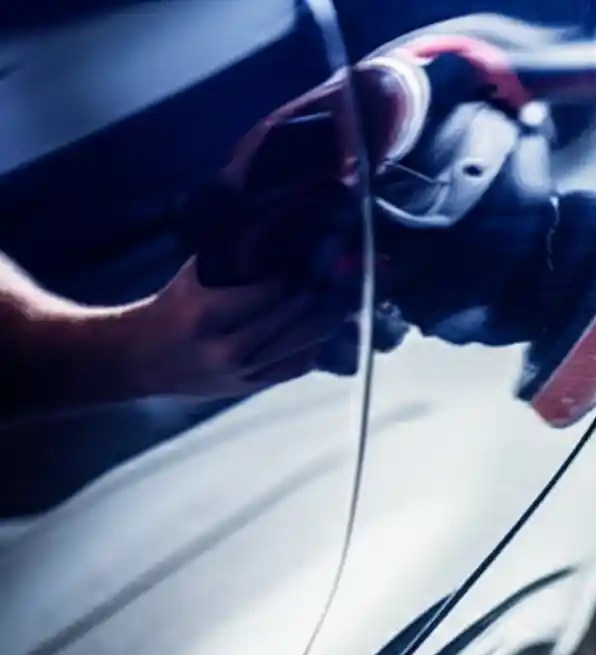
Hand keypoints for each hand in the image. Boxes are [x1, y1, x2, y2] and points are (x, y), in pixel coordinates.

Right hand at [109, 259, 348, 397]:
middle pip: (295, 318)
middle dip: (322, 294)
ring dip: (328, 319)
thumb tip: (276, 216)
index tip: (318, 256)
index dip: (300, 273)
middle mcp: (227, 347)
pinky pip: (299, 365)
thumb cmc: (173, 305)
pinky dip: (317, 344)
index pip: (272, 291)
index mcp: (208, 313)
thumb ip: (233, 249)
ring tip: (343, 297)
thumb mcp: (195, 273)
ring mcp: (243, 373)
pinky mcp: (252, 387)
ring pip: (304, 345)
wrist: (143, 359)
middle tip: (341, 274)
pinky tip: (327, 326)